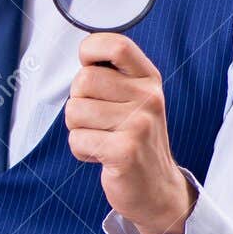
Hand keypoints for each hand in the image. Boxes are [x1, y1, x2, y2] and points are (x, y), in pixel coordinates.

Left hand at [64, 32, 196, 233]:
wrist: (157, 189)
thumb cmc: (135, 139)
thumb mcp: (134, 100)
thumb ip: (112, 75)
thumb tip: (84, 52)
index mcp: (148, 79)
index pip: (115, 45)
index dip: (90, 51)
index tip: (89, 68)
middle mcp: (148, 98)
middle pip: (83, 80)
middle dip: (78, 102)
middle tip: (98, 120)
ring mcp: (139, 125)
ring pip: (74, 111)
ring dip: (79, 129)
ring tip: (102, 138)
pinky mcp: (125, 151)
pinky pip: (77, 139)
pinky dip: (81, 150)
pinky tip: (102, 155)